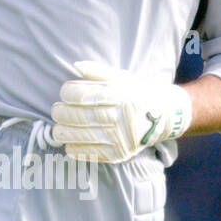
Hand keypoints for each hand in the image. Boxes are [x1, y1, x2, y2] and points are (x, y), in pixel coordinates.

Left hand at [50, 60, 191, 162]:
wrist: (164, 116)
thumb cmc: (136, 93)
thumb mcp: (122, 77)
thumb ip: (98, 71)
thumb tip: (76, 65)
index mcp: (120, 95)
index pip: (84, 94)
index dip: (68, 93)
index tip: (64, 92)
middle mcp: (120, 117)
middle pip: (81, 116)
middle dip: (62, 113)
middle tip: (56, 111)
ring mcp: (121, 137)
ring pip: (83, 136)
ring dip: (63, 133)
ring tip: (57, 130)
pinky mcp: (120, 154)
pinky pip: (92, 154)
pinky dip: (75, 150)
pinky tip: (68, 144)